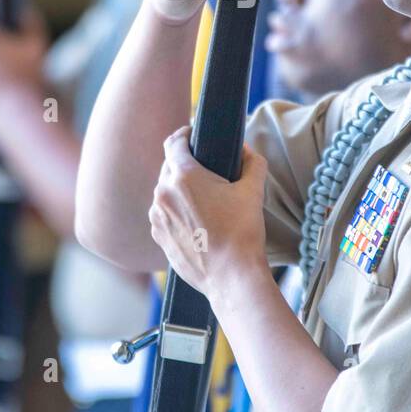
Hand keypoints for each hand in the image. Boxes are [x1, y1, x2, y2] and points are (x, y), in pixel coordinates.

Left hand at [148, 127, 269, 298]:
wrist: (231, 277)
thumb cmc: (242, 233)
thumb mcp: (253, 191)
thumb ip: (253, 162)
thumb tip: (247, 151)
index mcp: (183, 176)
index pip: (174, 141)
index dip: (185, 134)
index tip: (194, 135)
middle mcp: (163, 193)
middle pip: (170, 166)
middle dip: (186, 165)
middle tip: (208, 172)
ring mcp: (157, 216)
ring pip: (165, 191)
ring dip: (180, 190)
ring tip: (203, 200)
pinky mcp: (158, 235)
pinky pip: (163, 213)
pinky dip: (176, 211)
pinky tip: (196, 221)